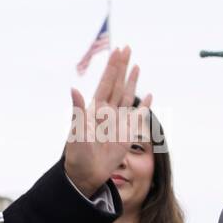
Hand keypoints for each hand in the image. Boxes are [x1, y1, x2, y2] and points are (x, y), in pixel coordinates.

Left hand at [63, 46, 152, 194]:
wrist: (86, 174)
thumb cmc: (77, 154)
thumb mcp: (76, 131)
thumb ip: (77, 110)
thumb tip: (73, 89)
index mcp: (94, 109)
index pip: (106, 83)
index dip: (112, 67)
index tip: (117, 50)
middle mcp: (107, 112)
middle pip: (117, 84)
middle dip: (121, 66)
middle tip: (127, 48)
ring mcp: (118, 122)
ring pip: (127, 96)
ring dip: (131, 81)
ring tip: (136, 66)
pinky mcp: (127, 134)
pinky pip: (138, 116)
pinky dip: (144, 106)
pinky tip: (149, 96)